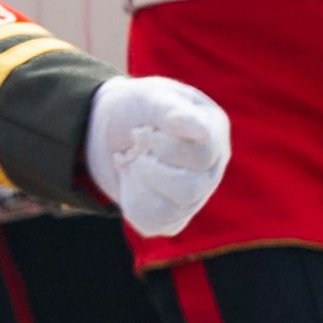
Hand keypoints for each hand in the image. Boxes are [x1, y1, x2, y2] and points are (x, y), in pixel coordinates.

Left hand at [84, 72, 233, 238]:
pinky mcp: (172, 216)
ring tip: (133, 161)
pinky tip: (131, 179)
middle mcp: (210, 169)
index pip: (202, 156)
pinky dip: (132, 200)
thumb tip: (201, 130)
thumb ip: (172, 110)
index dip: (166, 149)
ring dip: (137, 183)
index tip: (144, 132)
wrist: (109, 127)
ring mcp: (194, 197)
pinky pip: (153, 224)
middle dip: (148, 168)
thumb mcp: (149, 98)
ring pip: (169, 212)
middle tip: (136, 144)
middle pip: (188, 190)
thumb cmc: (136, 108)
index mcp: (213, 133)